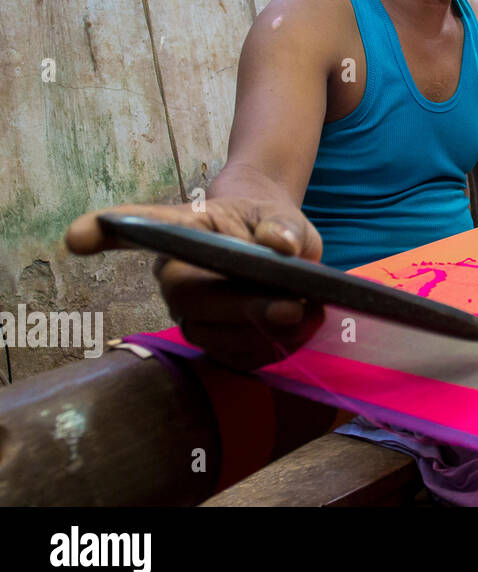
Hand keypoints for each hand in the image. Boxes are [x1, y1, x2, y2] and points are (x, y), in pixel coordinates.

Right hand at [65, 198, 325, 370]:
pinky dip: (270, 350)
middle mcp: (174, 272)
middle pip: (187, 293)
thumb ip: (284, 225)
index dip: (107, 231)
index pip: (140, 226)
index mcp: (185, 227)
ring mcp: (188, 310)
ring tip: (308, 316)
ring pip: (209, 331)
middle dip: (240, 304)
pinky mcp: (211, 339)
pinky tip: (300, 332)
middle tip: (291, 305)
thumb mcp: (285, 215)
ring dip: (262, 332)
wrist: (280, 248)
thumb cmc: (272, 225)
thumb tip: (278, 244)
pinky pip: (232, 356)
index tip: (76, 237)